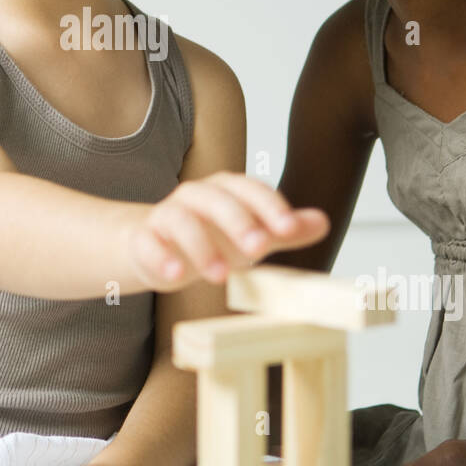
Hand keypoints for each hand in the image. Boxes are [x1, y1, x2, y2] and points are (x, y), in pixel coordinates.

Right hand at [126, 172, 329, 291]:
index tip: (290, 229)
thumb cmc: (208, 238)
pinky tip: (176, 276)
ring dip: (201, 246)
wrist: (152, 246)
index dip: (270, 206)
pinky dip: (162, 257)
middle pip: (216, 200)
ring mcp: (166, 215)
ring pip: (181, 220)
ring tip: (219, 275)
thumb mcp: (250, 235)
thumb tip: (322, 222)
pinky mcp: (143, 239)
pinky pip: (149, 243)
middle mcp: (195, 197)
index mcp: (225, 191)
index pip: (250, 189)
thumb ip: (283, 230)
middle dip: (239, 222)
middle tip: (259, 248)